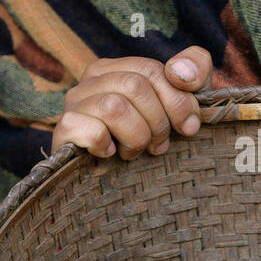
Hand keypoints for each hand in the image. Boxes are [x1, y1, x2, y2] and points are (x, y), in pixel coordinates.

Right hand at [51, 48, 212, 159]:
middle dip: (158, 122)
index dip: (177, 100)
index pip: (151, 70)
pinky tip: (110, 154)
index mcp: (115, 70)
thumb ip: (196, 71)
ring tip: (134, 151)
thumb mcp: (180, 102)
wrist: (106, 191)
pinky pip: (93, 131)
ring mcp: (73, 105)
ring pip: (115, 107)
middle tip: (158, 145)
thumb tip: (182, 73)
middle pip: (135, 86)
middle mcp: (89, 82)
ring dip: (136, 137)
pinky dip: (109, 147)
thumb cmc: (147, 138)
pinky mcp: (64, 131)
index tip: (188, 127)